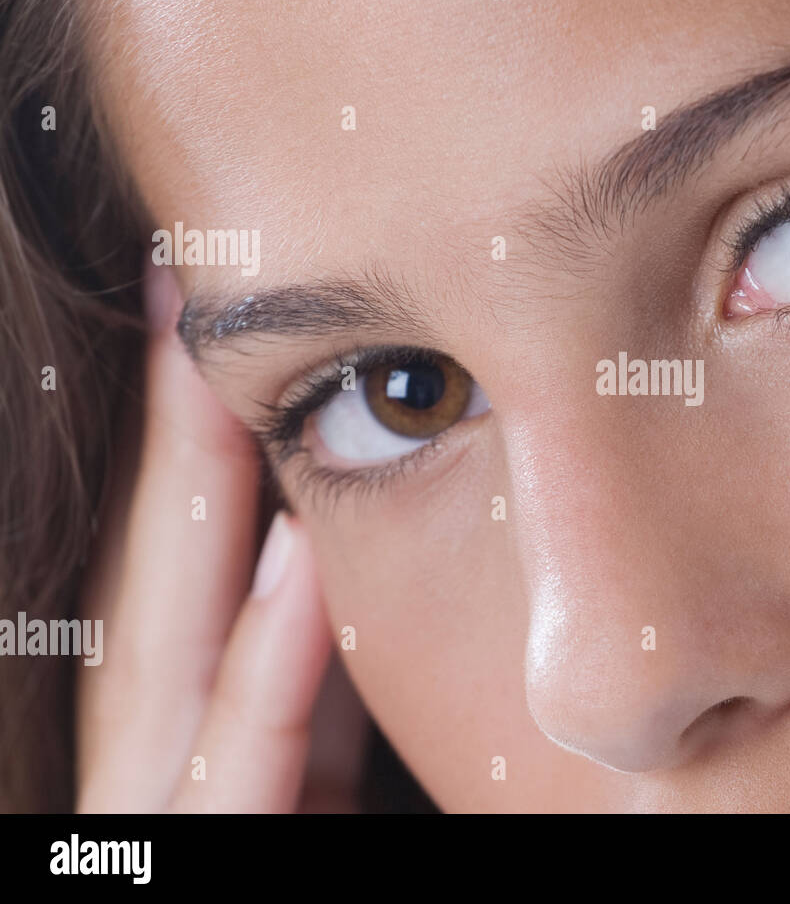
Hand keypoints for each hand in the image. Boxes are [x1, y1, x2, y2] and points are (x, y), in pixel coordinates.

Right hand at [75, 263, 360, 811]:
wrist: (250, 900)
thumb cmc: (295, 839)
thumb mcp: (296, 767)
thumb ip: (294, 683)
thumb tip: (314, 563)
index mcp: (184, 725)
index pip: (165, 562)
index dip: (174, 437)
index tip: (199, 319)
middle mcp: (147, 754)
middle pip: (149, 569)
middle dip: (161, 431)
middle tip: (180, 277)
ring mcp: (159, 812)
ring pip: (166, 644)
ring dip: (191, 506)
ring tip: (208, 368)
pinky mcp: (194, 856)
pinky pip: (240, 766)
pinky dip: (262, 669)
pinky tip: (289, 566)